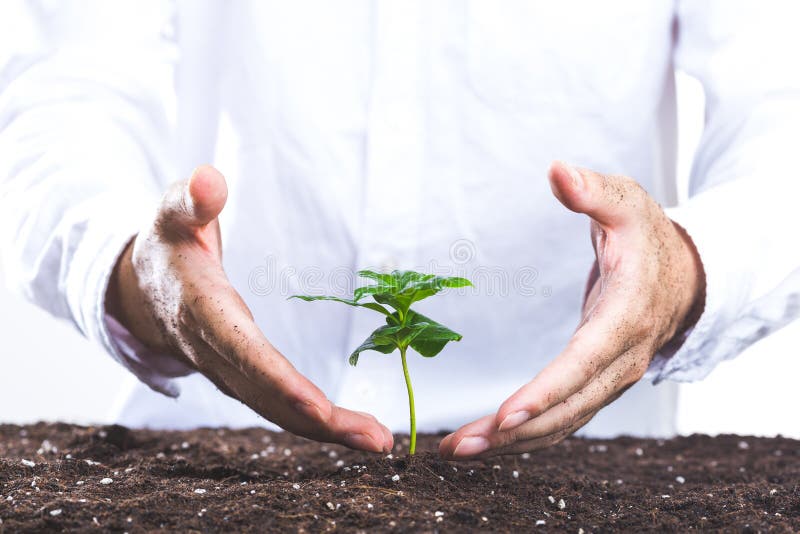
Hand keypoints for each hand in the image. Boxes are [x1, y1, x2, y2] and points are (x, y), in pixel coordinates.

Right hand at [106, 165, 392, 452]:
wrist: (140, 290)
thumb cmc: (167, 246)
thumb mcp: (170, 214)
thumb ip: (190, 199)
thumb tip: (209, 179)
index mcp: (203, 312)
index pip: (243, 352)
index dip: (278, 381)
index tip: (318, 407)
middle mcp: (216, 353)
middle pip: (268, 395)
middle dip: (320, 422)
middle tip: (377, 441)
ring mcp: (228, 372)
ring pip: (276, 410)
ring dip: (327, 430)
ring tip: (377, 442)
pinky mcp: (241, 377)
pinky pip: (278, 406)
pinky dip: (314, 422)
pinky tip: (350, 430)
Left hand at [440, 161, 704, 458]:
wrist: (684, 273)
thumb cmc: (647, 235)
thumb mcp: (625, 203)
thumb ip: (591, 191)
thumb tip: (557, 170)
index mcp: (626, 315)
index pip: (584, 362)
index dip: (547, 391)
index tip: (506, 416)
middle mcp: (620, 358)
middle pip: (567, 407)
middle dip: (513, 432)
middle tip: (459, 447)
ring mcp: (610, 377)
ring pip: (562, 422)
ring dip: (511, 442)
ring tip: (457, 450)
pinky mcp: (596, 383)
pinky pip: (561, 417)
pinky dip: (524, 433)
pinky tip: (487, 438)